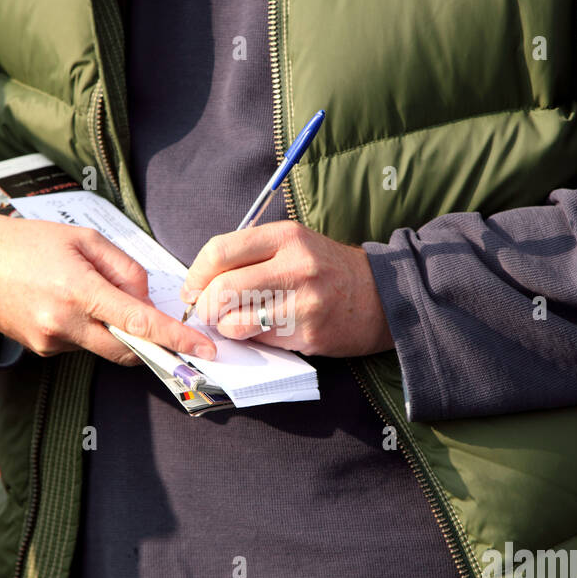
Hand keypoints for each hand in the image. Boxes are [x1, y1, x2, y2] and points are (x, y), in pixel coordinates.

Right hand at [0, 209, 217, 365]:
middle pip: (127, 349)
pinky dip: (88, 329)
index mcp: (78, 290)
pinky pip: (81, 345)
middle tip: (162, 325)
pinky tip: (65, 303)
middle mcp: (63, 323)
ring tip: (86, 290)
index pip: (139, 323)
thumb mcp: (84, 239)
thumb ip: (124, 270)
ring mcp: (50, 341)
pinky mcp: (40, 350)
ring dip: (113, 328)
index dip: (176, 339)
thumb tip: (146, 300)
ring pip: (104, 346)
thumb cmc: (29, 241)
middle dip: (149, 341)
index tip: (203, 351)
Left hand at [180, 220, 393, 357]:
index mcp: (286, 237)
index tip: (193, 288)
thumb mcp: (295, 245)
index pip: (219, 252)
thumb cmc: (328, 270)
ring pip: (236, 321)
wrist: (383, 296)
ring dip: (225, 327)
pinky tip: (261, 331)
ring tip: (233, 323)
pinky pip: (260, 340)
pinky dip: (251, 339)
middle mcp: (295, 265)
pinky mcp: (308, 333)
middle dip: (204, 307)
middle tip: (206, 313)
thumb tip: (200, 283)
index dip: (196, 275)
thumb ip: (251, 256)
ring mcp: (303, 301)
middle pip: (222, 290)